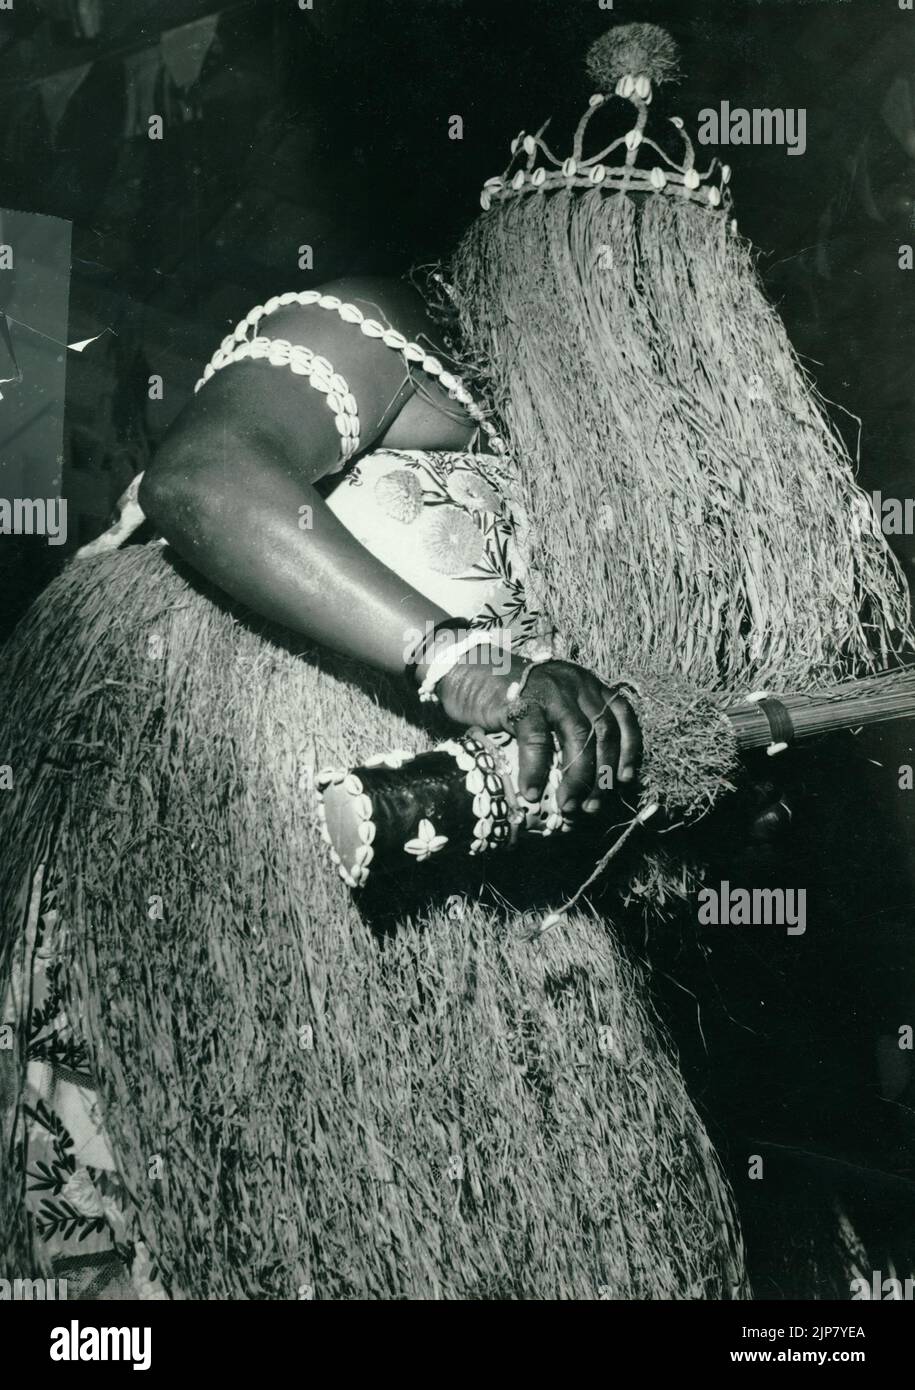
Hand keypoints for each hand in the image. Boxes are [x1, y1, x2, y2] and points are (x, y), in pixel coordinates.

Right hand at [431, 653, 640, 813]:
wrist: (464, 668)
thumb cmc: (506, 694)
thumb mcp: (548, 703)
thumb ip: (568, 725)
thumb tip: (584, 778)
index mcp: (586, 684)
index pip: (622, 714)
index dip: (630, 748)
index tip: (626, 779)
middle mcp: (574, 683)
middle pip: (603, 732)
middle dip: (602, 774)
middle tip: (591, 805)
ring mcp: (549, 690)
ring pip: (578, 737)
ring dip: (577, 777)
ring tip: (567, 805)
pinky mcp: (522, 701)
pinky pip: (537, 741)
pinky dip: (536, 770)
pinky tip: (532, 792)